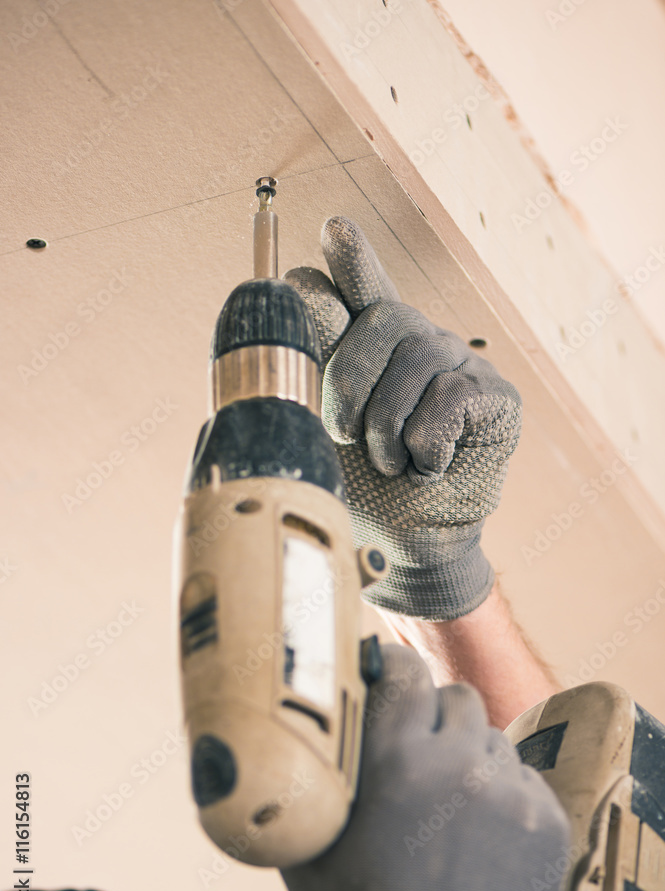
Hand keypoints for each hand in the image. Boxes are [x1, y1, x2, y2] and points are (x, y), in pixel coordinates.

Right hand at [280, 645, 570, 890]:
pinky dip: (502, 792)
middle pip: (456, 696)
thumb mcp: (310, 832)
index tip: (386, 672)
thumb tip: (301, 711)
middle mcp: (461, 767)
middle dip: (432, 714)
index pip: (405, 670)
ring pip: (493, 737)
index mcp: (398, 761)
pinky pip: (524, 778)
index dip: (393, 665)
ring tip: (447, 799)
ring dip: (469, 754)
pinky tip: (478, 831)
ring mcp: (512, 797)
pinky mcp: (548, 825)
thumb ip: (313, 764)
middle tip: (415, 748)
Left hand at [285, 218, 521, 619]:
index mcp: (369, 344)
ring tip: (388, 463)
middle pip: (380, 318)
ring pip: (416, 358)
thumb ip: (306, 370)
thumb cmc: (361, 485)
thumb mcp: (319, 433)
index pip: (359, 286)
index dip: (351, 259)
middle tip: (341, 433)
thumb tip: (289, 290)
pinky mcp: (495, 395)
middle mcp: (416, 340)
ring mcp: (458, 362)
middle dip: (347, 381)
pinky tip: (428, 464)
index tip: (335, 230)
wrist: (408, 543)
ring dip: (386, 426)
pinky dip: (426, 444)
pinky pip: (451, 397)